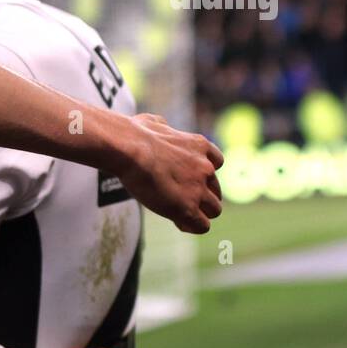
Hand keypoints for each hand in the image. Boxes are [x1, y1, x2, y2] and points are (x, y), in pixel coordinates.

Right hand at [117, 113, 222, 233]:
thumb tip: (157, 124)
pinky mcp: (188, 208)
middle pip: (216, 190)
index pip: (215, 163)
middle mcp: (205, 168)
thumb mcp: (153, 122)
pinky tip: (179, 222)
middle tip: (180, 199)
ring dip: (200, 212)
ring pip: (214, 210)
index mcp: (200, 146)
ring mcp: (198, 189)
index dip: (201, 174)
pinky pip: (202, 225)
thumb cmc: (134, 135)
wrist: (130, 149)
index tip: (185, 179)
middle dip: (201, 195)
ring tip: (180, 214)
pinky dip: (192, 225)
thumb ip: (162, 127)